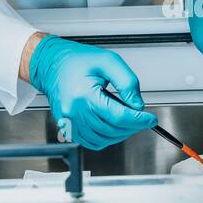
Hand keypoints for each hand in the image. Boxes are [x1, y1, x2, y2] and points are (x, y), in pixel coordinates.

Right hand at [27, 35, 156, 149]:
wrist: (52, 64)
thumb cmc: (77, 61)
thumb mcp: (109, 62)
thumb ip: (127, 83)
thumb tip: (137, 105)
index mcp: (83, 95)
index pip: (118, 116)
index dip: (139, 120)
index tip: (150, 119)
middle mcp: (74, 112)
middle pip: (113, 130)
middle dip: (133, 126)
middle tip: (142, 118)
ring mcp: (69, 122)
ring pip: (104, 139)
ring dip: (121, 133)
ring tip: (128, 120)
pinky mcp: (68, 127)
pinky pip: (92, 142)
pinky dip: (107, 138)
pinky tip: (113, 127)